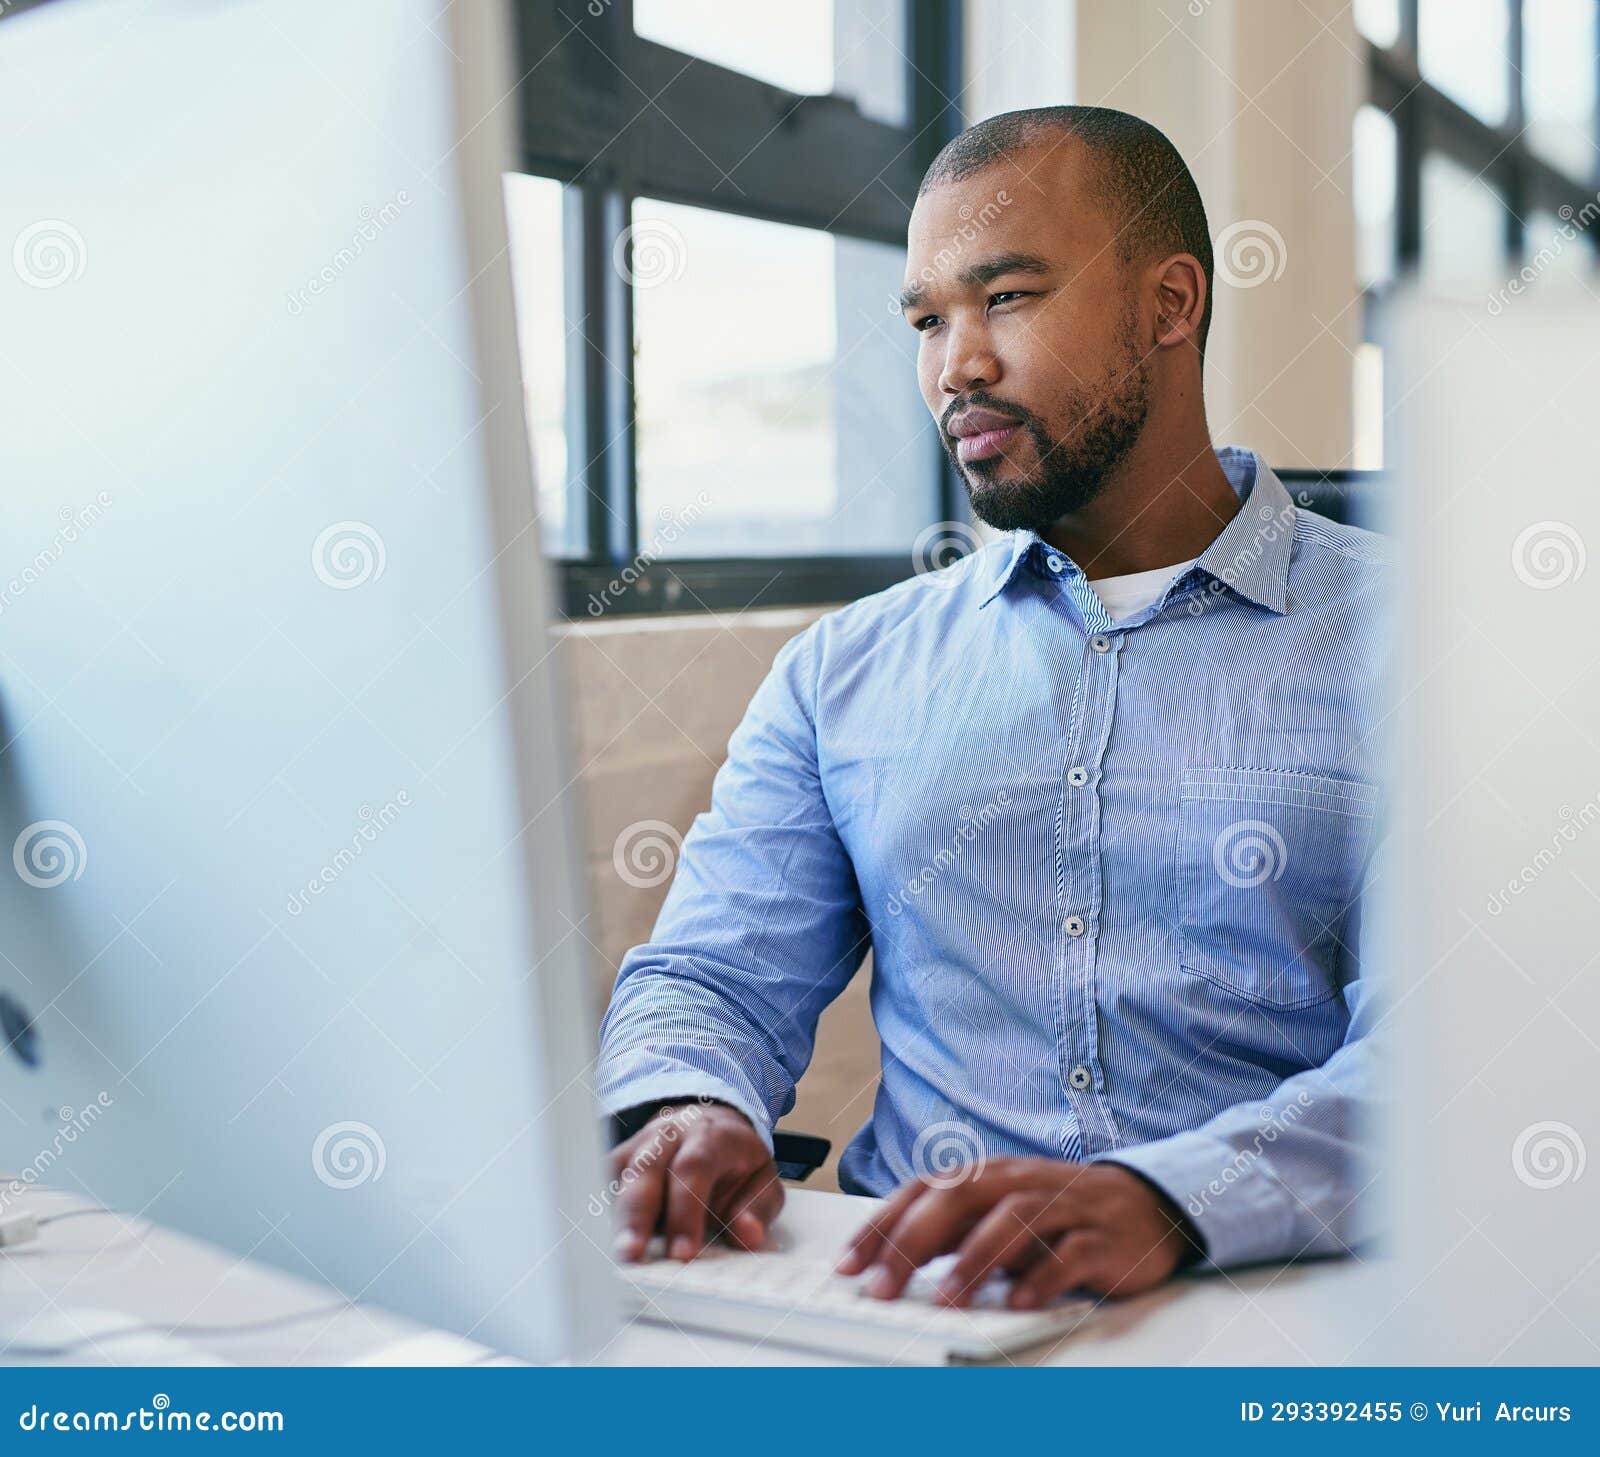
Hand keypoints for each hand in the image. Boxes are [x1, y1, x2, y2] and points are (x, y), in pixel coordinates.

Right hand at [609, 1101, 783, 1262]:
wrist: (710, 1122)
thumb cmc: (736, 1161)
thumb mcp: (763, 1180)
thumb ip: (758, 1209)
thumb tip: (747, 1235)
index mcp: (711, 1136)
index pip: (693, 1168)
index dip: (685, 1212)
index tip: (682, 1254)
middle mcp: (670, 1134)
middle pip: (645, 1169)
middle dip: (636, 1216)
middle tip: (632, 1255)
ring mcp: (640, 1143)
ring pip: (619, 1175)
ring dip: (613, 1217)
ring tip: (612, 1254)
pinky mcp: (619, 1158)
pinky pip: (604, 1181)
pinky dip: (601, 1210)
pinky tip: (600, 1239)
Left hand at [835, 1157, 1194, 1307]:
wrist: (1141, 1204)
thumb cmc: (1056, 1214)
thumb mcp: (996, 1215)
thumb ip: (950, 1233)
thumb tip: (889, 1263)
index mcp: (986, 1176)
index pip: (922, 1192)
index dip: (882, 1225)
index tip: (848, 1265)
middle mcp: (1017, 1183)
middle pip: (958, 1200)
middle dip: (913, 1243)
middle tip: (882, 1288)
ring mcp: (1060, 1207)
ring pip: (1012, 1222)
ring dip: (975, 1261)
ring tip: (945, 1299)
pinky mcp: (1099, 1237)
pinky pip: (1069, 1254)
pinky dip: (1043, 1277)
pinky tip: (1020, 1301)